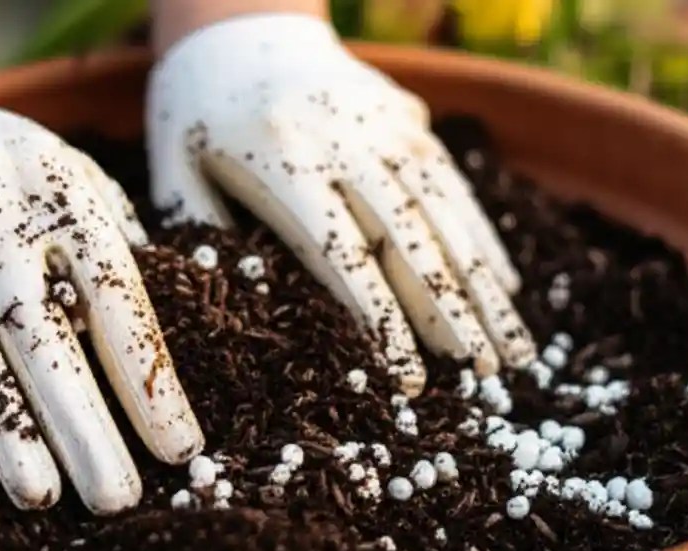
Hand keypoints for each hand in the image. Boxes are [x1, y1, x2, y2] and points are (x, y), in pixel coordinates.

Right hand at [0, 82, 202, 513]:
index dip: (148, 379)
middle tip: (117, 500)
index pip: (116, 300)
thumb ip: (110, 234)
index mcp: (59, 195)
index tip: (177, 449)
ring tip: (40, 499)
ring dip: (4, 433)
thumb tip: (159, 321)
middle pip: (46, 338)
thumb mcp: (60, 173)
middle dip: (85, 427)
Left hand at [147, 13, 535, 391]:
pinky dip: (484, 240)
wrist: (243, 25)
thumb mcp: (173, 169)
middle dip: (453, 315)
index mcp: (284, 159)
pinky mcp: (410, 120)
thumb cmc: (195, 114)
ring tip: (515, 349)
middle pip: (412, 241)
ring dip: (485, 287)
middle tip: (486, 375)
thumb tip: (238, 310)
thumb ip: (200, 236)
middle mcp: (348, 143)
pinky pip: (454, 189)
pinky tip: (508, 288)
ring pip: (446, 218)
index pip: (345, 255)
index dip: (383, 321)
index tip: (410, 378)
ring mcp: (387, 128)